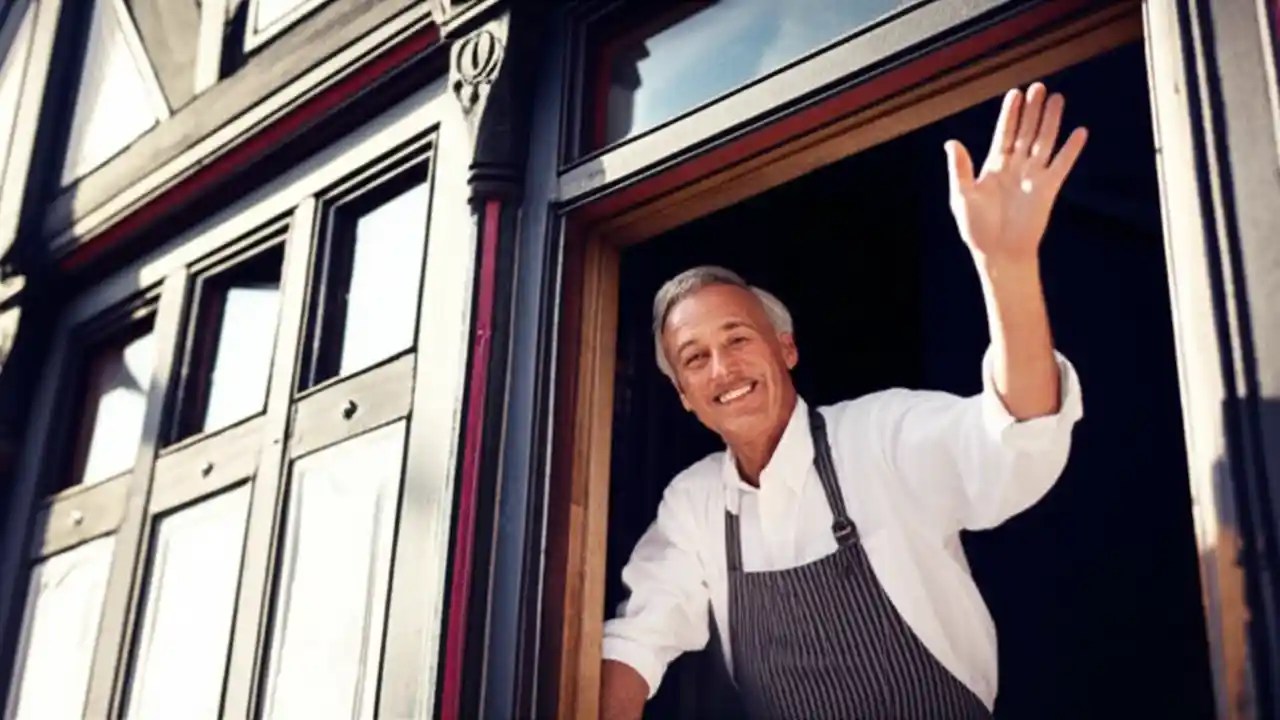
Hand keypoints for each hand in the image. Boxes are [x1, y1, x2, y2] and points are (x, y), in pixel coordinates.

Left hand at [944, 82, 1087, 265]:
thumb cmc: (978, 228)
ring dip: (1051, 121)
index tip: (1015, 93)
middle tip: (1038, 87)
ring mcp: (1032, 176)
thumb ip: (959, 169)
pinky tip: (1080, 132)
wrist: (999, 253)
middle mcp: (1015, 168)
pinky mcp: (1048, 189)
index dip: (1009, 114)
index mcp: (993, 167)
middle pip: (1026, 132)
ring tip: (1057, 98)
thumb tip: (951, 142)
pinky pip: (1061, 165)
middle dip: (1032, 110)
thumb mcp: (962, 197)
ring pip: (1044, 142)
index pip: (1003, 133)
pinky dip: (1071, 150)